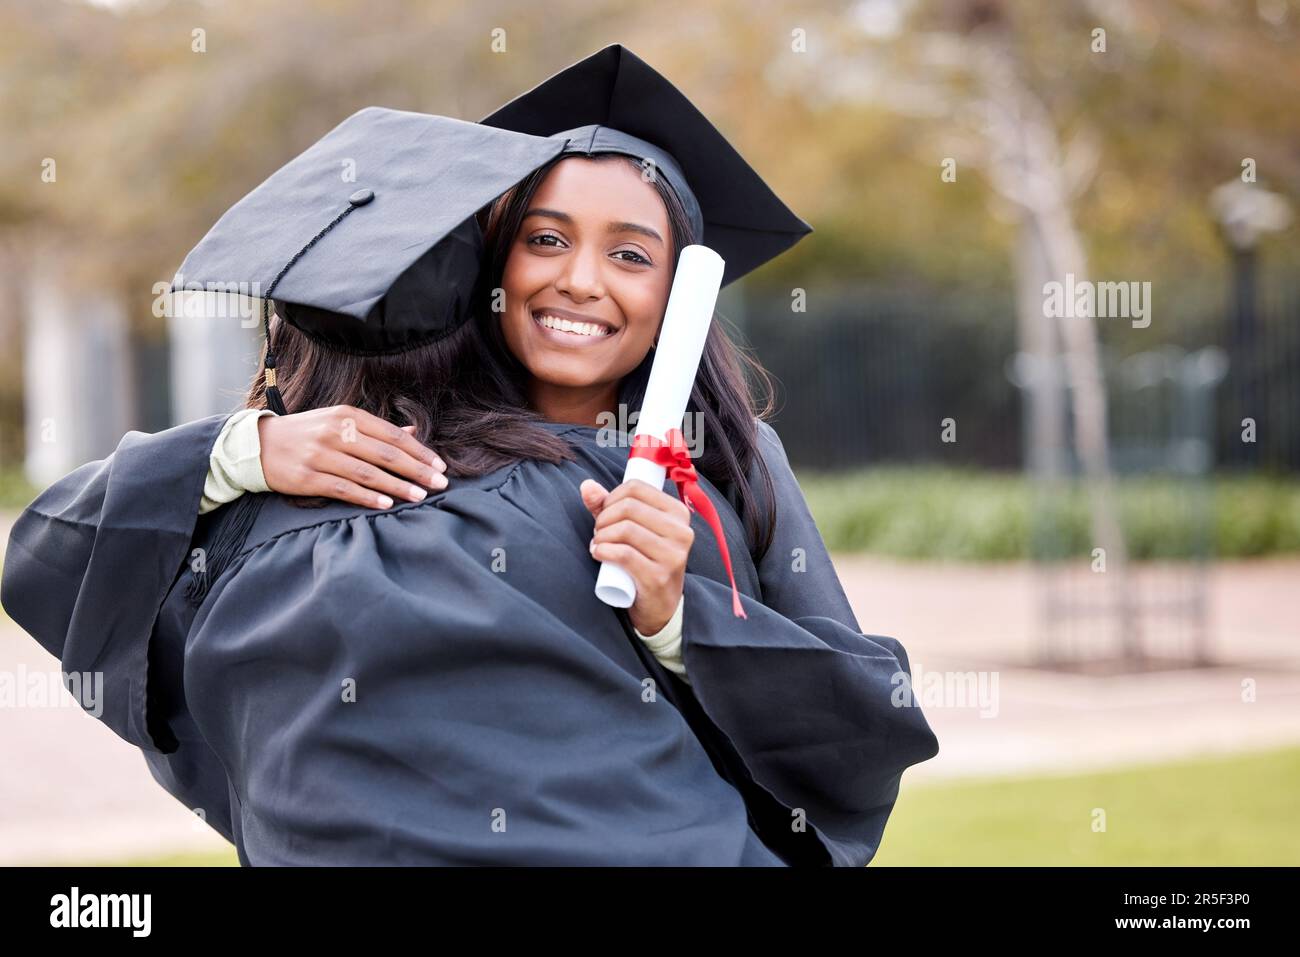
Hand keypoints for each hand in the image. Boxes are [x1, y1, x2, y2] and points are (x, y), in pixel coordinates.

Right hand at [258, 405, 446, 508]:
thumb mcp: (339, 421)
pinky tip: (387, 505)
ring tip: (420, 497)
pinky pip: (344, 489)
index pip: (392, 435)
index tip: (440, 466)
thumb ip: (375, 429)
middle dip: (417, 471)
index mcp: (347, 415)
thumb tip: (413, 432)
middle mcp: (335, 432)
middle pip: (385, 454)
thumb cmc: (307, 433)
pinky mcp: (307, 478)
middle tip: (441, 484)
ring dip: (398, 487)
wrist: (257, 445)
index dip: (420, 452)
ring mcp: (320, 455)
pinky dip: (368, 498)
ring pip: (368, 473)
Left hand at [581, 478, 691, 635]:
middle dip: (604, 518)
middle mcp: (681, 532)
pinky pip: (624, 554)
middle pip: (629, 507)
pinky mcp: (659, 576)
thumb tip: (587, 486)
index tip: (604, 513)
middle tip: (598, 533)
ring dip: (602, 536)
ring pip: (625, 529)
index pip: (637, 488)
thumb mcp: (633, 530)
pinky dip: (603, 551)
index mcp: (678, 513)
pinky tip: (598, 553)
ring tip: (598, 544)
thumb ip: (609, 506)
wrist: (661, 606)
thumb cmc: (646, 561)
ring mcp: (673, 555)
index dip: (611, 497)